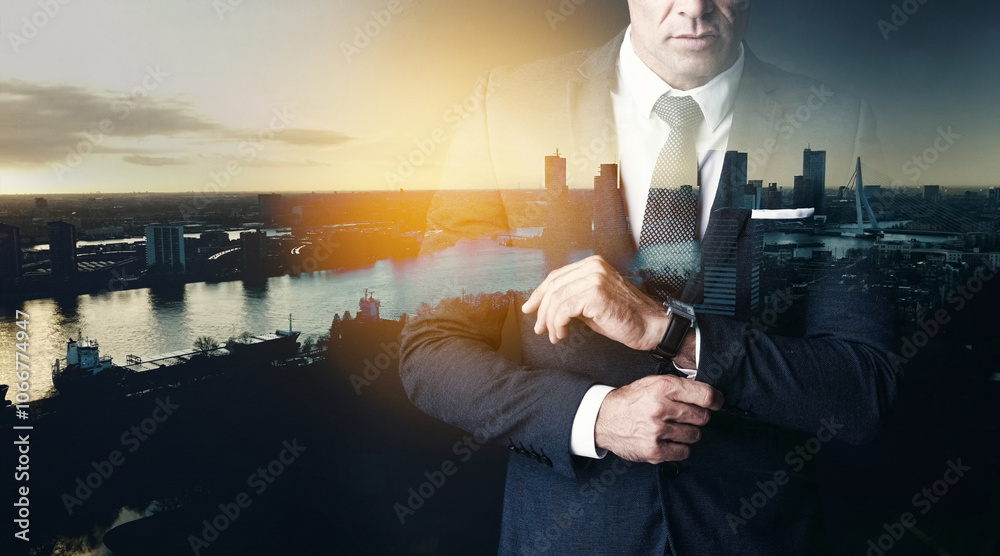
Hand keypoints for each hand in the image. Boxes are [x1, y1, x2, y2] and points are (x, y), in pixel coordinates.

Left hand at [521, 255, 668, 350]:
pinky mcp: (595, 294)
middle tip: (539, 328)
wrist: (650, 326)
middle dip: (541, 310)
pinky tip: (562, 334)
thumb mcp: (592, 303)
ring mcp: (594, 278)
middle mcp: (592, 267)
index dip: (540, 294)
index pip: (556, 276)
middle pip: (553, 286)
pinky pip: (564, 310)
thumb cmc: (624, 317)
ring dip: (550, 321)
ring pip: (556, 299)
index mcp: (592, 265)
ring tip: (554, 335)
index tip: (530, 308)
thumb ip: (572, 298)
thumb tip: (546, 307)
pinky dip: (558, 324)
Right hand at [595, 374, 723, 462]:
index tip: (716, 403)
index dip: (715, 400)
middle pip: (702, 417)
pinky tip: (670, 441)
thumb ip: (677, 386)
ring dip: (689, 433)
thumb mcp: (652, 383)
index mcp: (663, 387)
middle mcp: (661, 408)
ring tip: (675, 429)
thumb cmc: (631, 400)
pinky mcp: (654, 450)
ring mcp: (657, 431)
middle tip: (687, 417)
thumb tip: (707, 394)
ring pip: (694, 435)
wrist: (604, 419)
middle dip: (698, 417)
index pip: (705, 396)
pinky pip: (684, 452)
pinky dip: (680, 448)